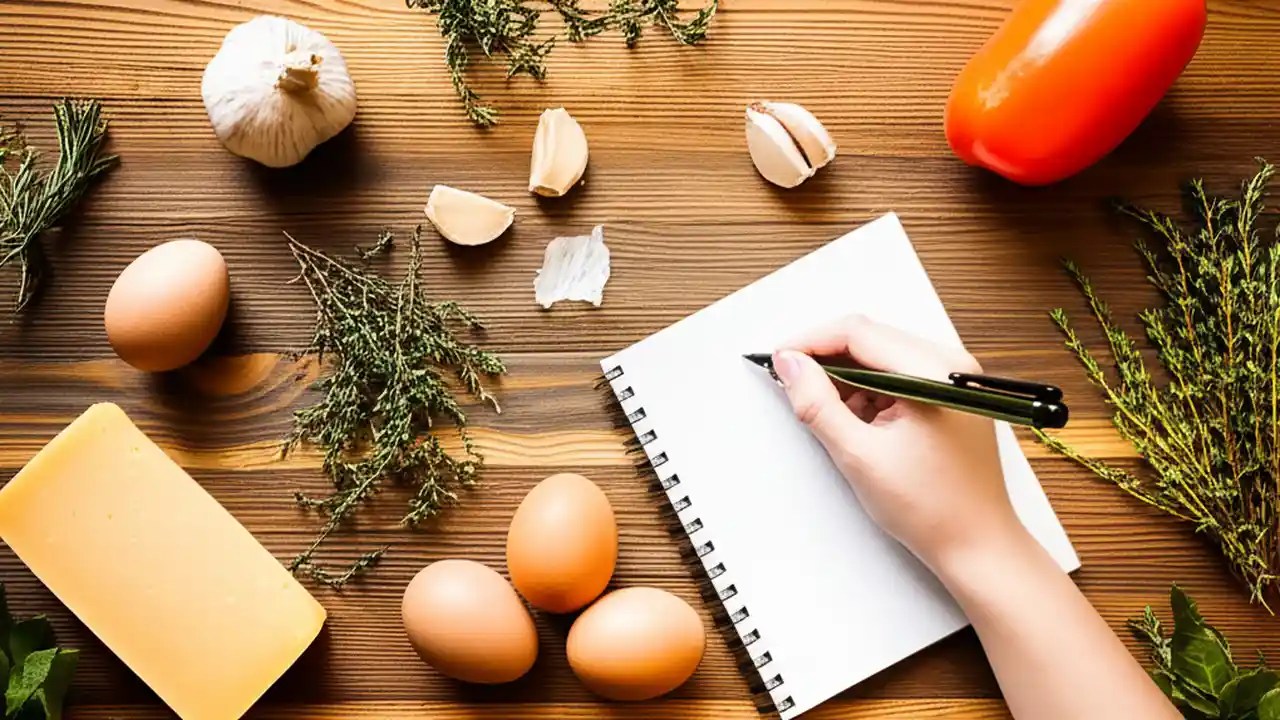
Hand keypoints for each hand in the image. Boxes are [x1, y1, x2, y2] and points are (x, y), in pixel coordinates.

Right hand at [772, 314, 1029, 572]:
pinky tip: (862, 428)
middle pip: (870, 340)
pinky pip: (897, 377)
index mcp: (934, 372)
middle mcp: (949, 365)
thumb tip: (789, 364)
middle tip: (794, 388)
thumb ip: (817, 404)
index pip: (858, 332)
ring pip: (880, 359)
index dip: (811, 342)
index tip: (779, 360)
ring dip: (848, 382)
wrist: (977, 545)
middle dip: (827, 362)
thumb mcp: (859, 455)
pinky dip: (870, 395)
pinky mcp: (948, 395)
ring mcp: (952, 379)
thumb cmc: (932, 509)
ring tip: (837, 424)